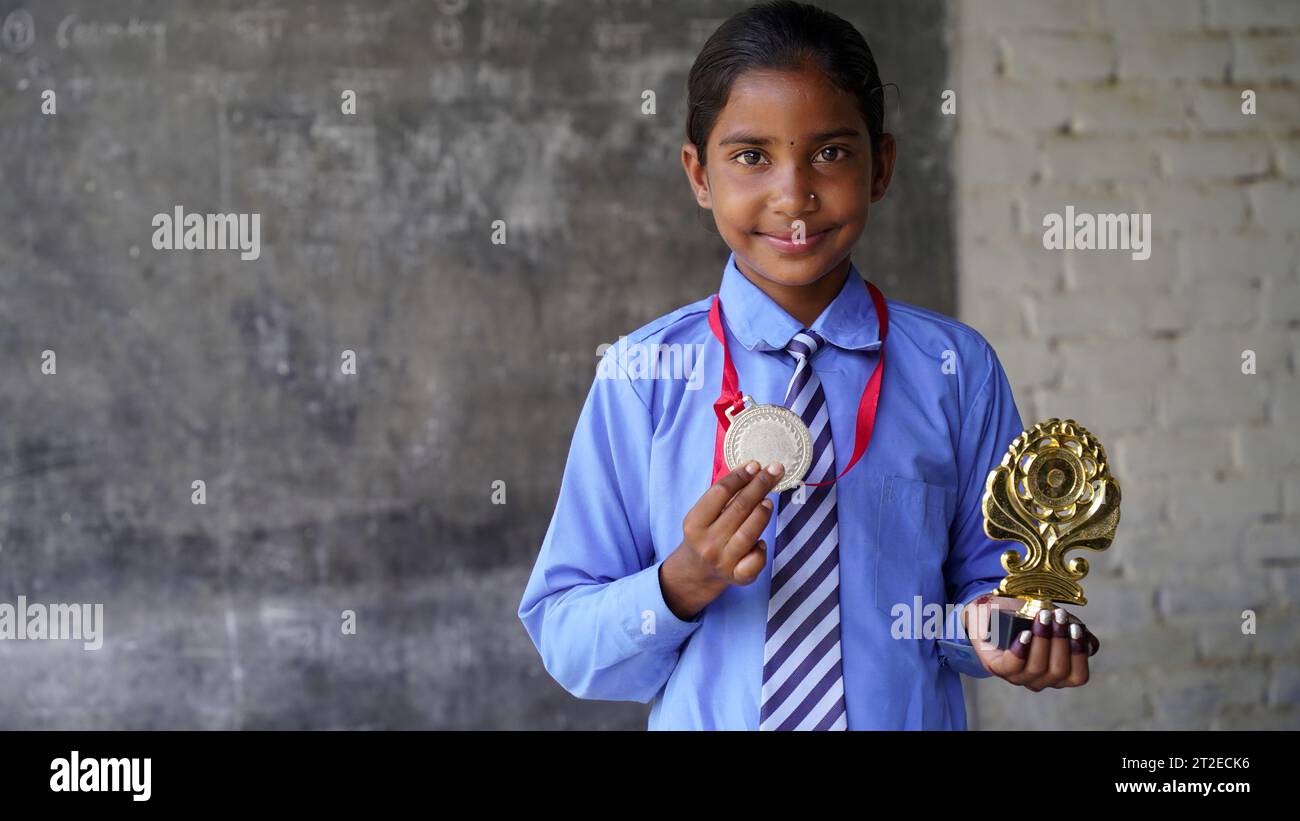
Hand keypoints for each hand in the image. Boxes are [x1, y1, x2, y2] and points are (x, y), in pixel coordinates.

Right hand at [660, 460, 782, 618]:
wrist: (697, 571)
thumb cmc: (705, 534)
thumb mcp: (703, 515)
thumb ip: (723, 496)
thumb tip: (752, 469)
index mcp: (694, 523)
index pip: (719, 493)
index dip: (739, 476)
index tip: (754, 464)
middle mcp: (707, 542)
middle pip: (739, 508)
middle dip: (759, 485)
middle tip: (774, 470)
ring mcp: (723, 561)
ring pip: (749, 532)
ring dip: (762, 513)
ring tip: (769, 500)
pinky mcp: (738, 577)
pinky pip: (756, 561)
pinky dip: (762, 548)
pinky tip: (761, 540)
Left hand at [962, 595, 1099, 690]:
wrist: (994, 607)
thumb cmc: (1027, 615)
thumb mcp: (1054, 621)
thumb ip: (1073, 632)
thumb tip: (1091, 645)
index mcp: (1058, 672)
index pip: (1078, 677)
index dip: (1079, 655)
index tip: (1076, 628)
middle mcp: (1041, 679)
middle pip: (1058, 671)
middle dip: (1060, 641)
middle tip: (1057, 615)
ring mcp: (1019, 676)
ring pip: (1038, 668)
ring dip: (1042, 640)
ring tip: (1042, 617)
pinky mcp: (998, 668)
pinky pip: (1013, 666)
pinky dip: (1021, 649)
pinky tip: (1024, 633)